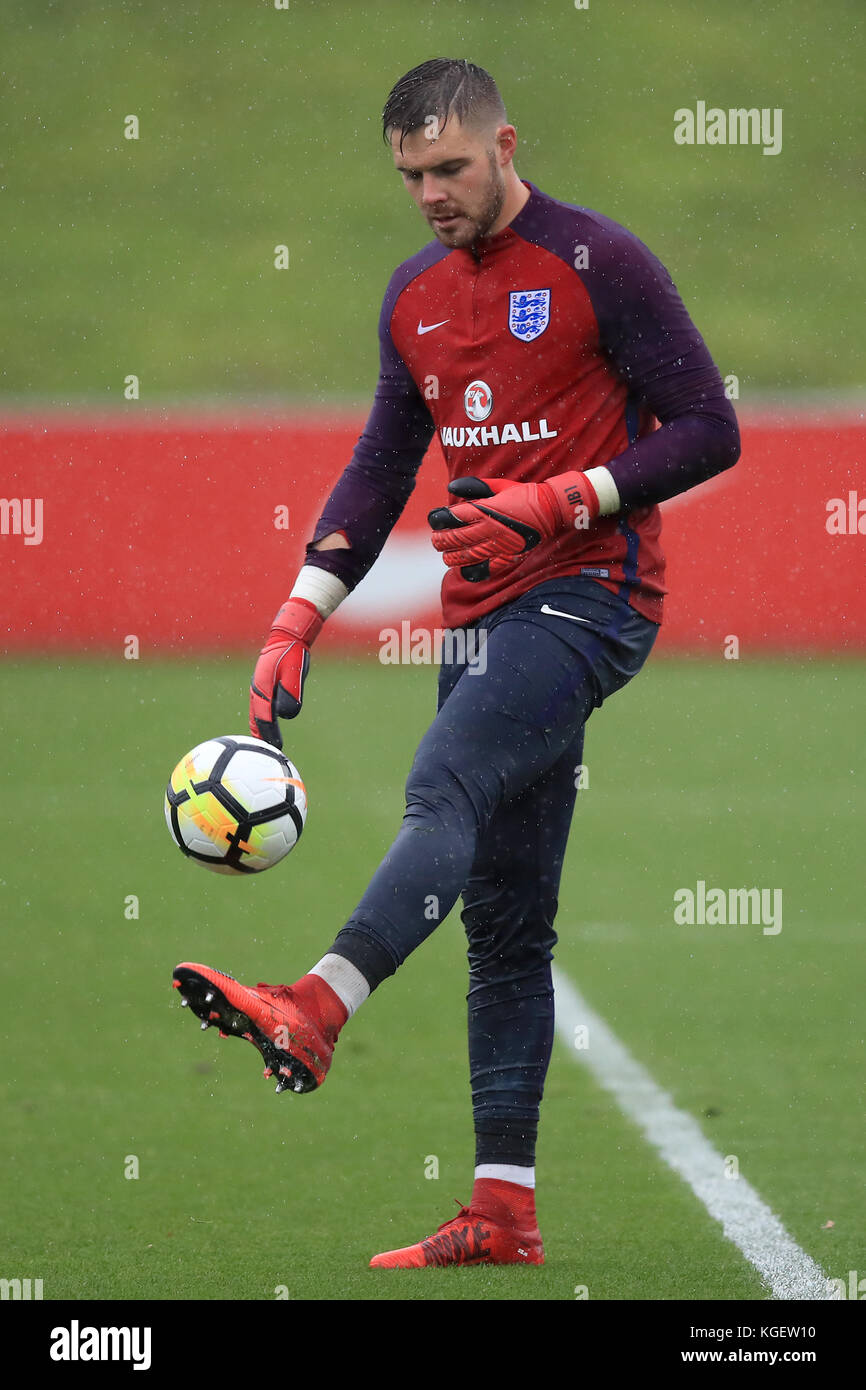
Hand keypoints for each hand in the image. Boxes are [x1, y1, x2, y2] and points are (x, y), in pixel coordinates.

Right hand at [249, 598, 322, 746]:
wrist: (287, 636)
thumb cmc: (293, 653)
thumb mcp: (295, 672)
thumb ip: (291, 692)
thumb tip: (286, 715)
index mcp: (263, 687)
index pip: (265, 716)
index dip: (270, 733)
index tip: (276, 746)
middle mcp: (258, 689)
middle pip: (256, 717)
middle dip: (262, 734)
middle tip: (269, 750)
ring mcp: (259, 687)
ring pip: (256, 712)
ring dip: (260, 727)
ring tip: (264, 743)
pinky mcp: (264, 685)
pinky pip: (260, 706)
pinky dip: (262, 717)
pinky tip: (267, 725)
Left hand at [428, 472, 599, 580]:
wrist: (550, 509)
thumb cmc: (524, 495)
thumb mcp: (499, 486)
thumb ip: (475, 487)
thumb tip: (451, 488)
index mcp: (487, 510)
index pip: (455, 518)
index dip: (441, 521)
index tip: (435, 521)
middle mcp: (491, 529)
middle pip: (458, 538)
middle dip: (442, 541)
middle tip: (436, 541)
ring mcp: (500, 545)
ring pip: (469, 555)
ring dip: (453, 557)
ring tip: (446, 556)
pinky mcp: (509, 556)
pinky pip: (488, 567)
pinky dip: (474, 570)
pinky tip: (464, 570)